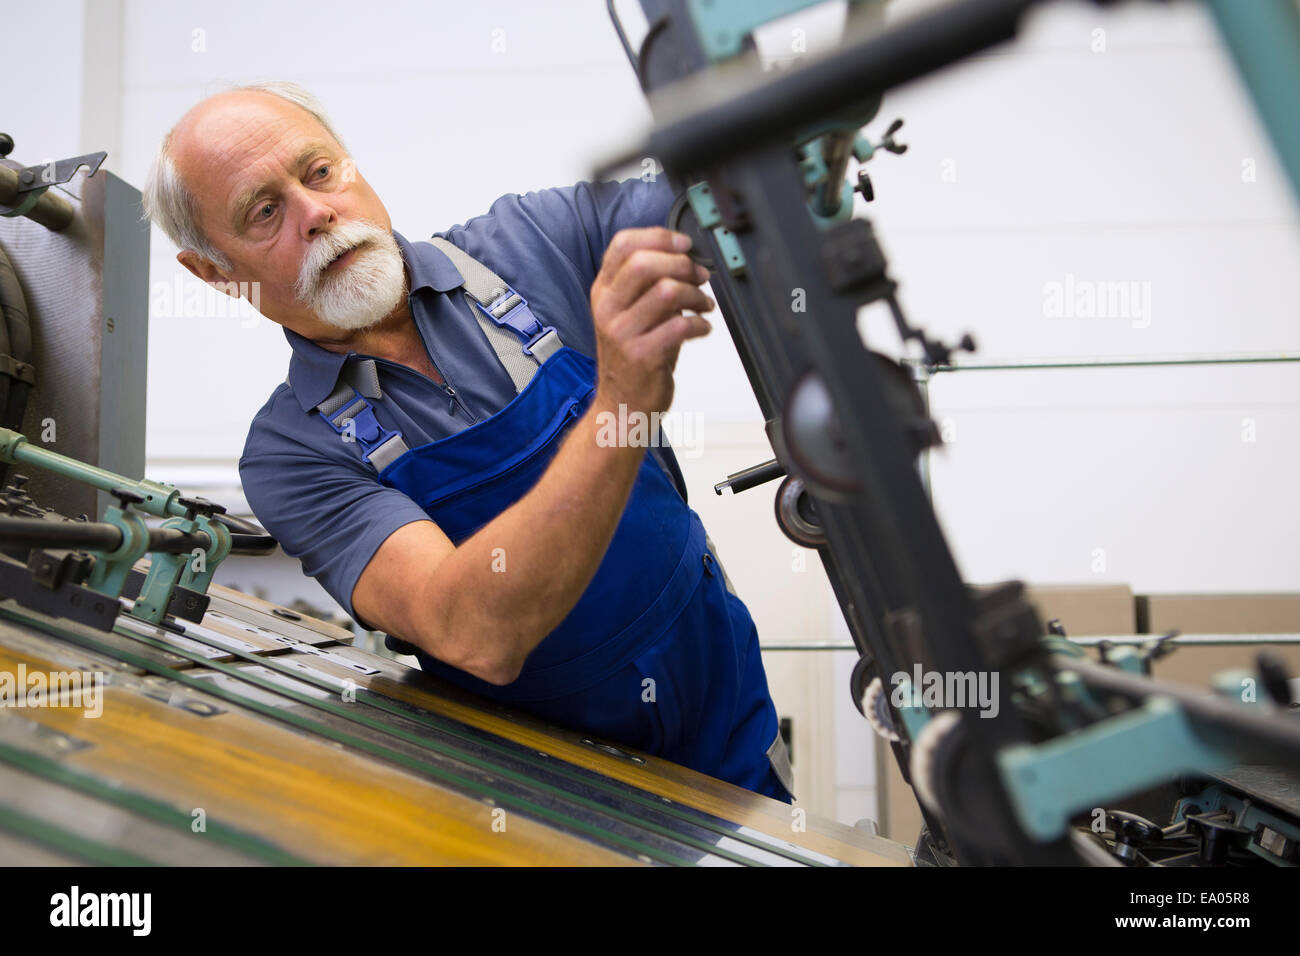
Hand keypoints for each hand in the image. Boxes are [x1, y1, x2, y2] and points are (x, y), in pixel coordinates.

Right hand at [588, 227, 713, 415]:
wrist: (621, 406)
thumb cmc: (631, 358)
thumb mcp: (627, 315)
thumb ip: (645, 285)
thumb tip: (683, 259)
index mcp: (602, 292)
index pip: (622, 245)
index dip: (659, 237)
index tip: (684, 244)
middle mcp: (608, 309)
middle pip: (644, 263)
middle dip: (682, 264)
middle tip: (699, 276)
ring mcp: (623, 333)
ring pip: (666, 291)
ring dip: (696, 294)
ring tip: (704, 304)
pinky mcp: (642, 356)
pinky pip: (680, 326)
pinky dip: (700, 324)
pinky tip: (702, 328)